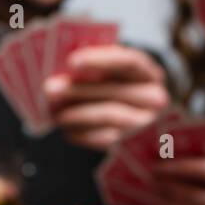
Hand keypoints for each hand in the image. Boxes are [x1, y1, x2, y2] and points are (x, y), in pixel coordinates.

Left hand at [44, 45, 169, 149]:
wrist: (137, 120)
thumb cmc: (117, 89)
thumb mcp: (113, 74)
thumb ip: (94, 69)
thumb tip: (60, 76)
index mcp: (149, 73)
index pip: (129, 62)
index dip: (100, 60)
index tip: (71, 62)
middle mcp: (155, 98)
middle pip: (115, 92)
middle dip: (78, 90)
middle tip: (49, 89)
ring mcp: (145, 123)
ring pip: (108, 115)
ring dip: (77, 114)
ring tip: (56, 114)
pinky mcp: (132, 144)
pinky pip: (104, 138)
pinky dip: (82, 134)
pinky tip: (67, 131)